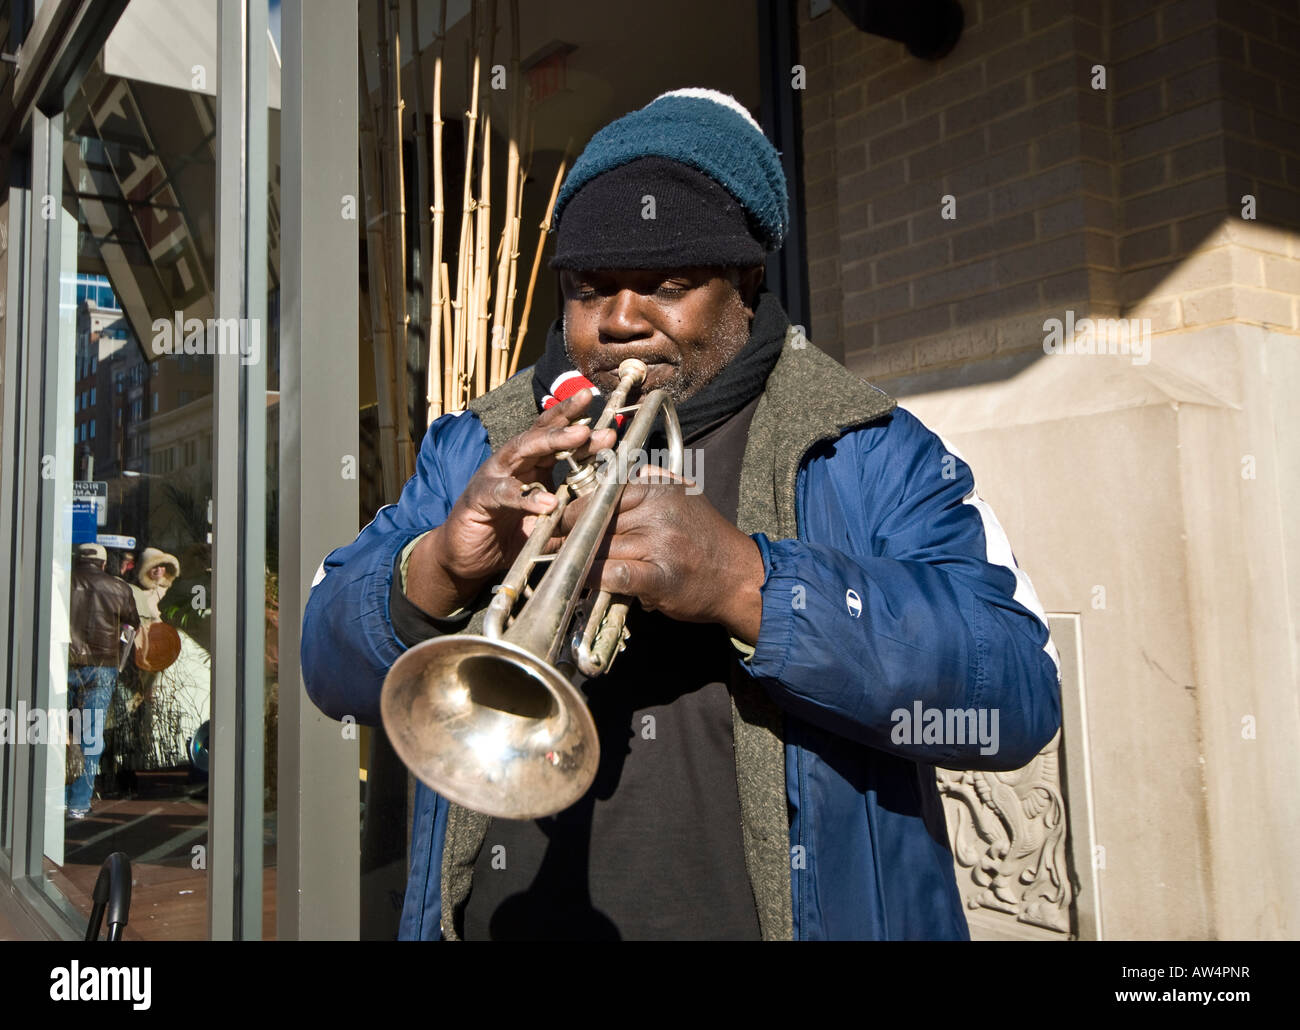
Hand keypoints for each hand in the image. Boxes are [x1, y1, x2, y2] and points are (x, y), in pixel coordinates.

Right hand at [405, 389, 616, 617]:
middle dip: (569, 417)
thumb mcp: (548, 527)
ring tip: (580, 436)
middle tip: (593, 404)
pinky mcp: (479, 498)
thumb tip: (607, 514)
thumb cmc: (507, 537)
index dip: (581, 426)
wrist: (466, 559)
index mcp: (532, 466)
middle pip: (541, 432)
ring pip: (523, 450)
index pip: (557, 440)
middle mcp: (513, 464)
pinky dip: (526, 497)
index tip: (609, 421)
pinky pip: (504, 493)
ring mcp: (494, 476)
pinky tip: (548, 501)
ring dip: (553, 440)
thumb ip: (571, 518)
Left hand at [548, 465, 765, 643]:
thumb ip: (647, 486)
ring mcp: (660, 543)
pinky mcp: (660, 576)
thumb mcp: (680, 498)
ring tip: (551, 559)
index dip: (574, 506)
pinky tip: (576, 579)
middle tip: (542, 538)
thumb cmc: (705, 540)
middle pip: (596, 517)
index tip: (554, 515)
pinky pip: (613, 573)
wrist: (741, 578)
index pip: (603, 491)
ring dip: (572, 555)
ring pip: (600, 545)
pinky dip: (591, 576)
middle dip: (566, 530)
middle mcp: (659, 510)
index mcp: (659, 487)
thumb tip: (605, 477)